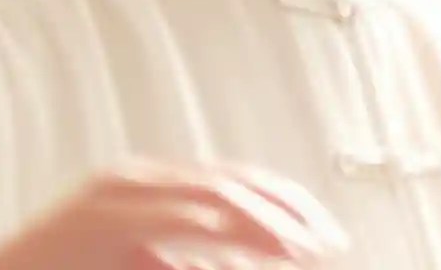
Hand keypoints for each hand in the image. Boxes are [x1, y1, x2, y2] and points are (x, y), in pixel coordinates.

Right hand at [0, 158, 349, 269]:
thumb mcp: (132, 264)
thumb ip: (177, 261)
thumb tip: (230, 265)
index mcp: (144, 186)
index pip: (228, 182)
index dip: (280, 202)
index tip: (321, 231)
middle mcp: (136, 179)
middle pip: (233, 180)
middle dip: (290, 208)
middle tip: (333, 239)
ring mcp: (120, 194)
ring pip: (216, 194)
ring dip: (271, 219)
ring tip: (311, 246)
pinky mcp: (107, 219)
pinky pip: (182, 217)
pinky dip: (231, 227)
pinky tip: (266, 245)